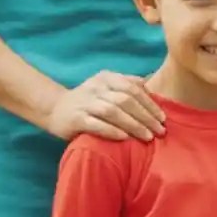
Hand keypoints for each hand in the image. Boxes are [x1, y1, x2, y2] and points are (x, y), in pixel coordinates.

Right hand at [46, 71, 165, 141]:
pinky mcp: (74, 119)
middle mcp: (96, 88)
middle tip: (160, 131)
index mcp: (107, 78)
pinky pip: (96, 125)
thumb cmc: (89, 100)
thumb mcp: (106, 86)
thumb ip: (127, 83)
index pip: (134, 89)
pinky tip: (125, 138)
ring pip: (113, 112)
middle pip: (126, 100)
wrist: (54, 108)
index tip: (163, 118)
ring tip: (147, 137)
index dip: (150, 104)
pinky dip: (112, 131)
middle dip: (146, 116)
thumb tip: (150, 83)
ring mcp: (84, 103)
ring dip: (133, 125)